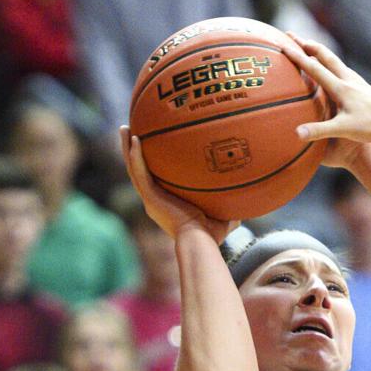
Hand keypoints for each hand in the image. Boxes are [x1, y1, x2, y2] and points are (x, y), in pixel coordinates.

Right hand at [119, 126, 236, 243]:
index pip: (154, 181)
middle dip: (132, 152)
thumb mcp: (221, 216)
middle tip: (128, 131)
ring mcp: (150, 199)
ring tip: (124, 128)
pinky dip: (135, 156)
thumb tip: (246, 198)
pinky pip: (139, 172)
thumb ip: (228, 207)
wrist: (200, 241)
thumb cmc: (211, 234)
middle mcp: (154, 201)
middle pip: (138, 171)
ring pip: (133, 169)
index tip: (150, 150)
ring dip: (127, 148)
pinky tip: (134, 139)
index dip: (150, 166)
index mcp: (165, 204)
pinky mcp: (149, 198)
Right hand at [283, 33, 370, 166]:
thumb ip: (319, 131)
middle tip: (293, 35)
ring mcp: (360, 84)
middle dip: (308, 45)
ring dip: (322, 54)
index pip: (315, 68)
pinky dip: (336, 67)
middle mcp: (350, 81)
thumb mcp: (344, 130)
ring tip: (312, 49)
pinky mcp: (367, 90)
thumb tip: (297, 134)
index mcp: (342, 88)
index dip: (297, 57)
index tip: (283, 45)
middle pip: (326, 57)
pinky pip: (347, 73)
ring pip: (338, 63)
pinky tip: (337, 71)